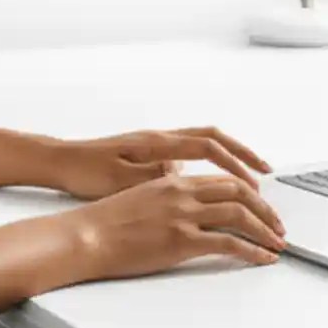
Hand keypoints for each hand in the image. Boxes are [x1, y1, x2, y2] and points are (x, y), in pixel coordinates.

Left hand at [50, 127, 273, 199]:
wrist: (60, 161)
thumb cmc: (85, 170)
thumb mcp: (119, 178)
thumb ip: (154, 176)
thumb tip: (183, 174)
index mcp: (158, 143)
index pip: (210, 146)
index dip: (237, 163)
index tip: (257, 183)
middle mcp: (162, 139)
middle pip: (215, 139)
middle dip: (244, 155)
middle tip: (267, 175)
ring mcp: (157, 146)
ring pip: (204, 146)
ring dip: (230, 160)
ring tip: (249, 181)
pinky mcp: (151, 156)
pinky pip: (191, 155)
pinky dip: (210, 166)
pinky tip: (213, 189)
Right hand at [69, 174, 286, 279]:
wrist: (84, 236)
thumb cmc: (104, 223)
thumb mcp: (139, 197)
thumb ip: (166, 196)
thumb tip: (184, 205)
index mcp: (173, 181)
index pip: (222, 181)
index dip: (247, 192)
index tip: (261, 204)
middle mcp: (183, 193)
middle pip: (239, 192)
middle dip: (265, 209)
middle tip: (278, 225)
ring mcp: (183, 216)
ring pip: (240, 214)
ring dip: (265, 229)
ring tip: (278, 243)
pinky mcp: (182, 240)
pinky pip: (230, 243)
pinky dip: (253, 251)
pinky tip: (263, 258)